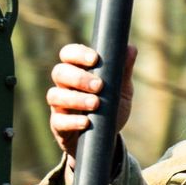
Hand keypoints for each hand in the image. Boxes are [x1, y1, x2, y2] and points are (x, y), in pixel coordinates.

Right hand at [47, 42, 135, 160]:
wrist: (105, 137)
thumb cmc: (110, 106)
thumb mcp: (120, 89)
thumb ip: (123, 70)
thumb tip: (130, 47)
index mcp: (78, 71)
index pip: (69, 54)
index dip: (78, 54)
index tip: (95, 59)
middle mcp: (65, 85)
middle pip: (59, 72)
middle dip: (79, 77)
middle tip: (99, 86)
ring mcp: (59, 105)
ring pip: (55, 95)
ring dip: (76, 99)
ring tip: (96, 103)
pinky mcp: (58, 124)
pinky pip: (58, 121)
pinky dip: (72, 121)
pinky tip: (86, 122)